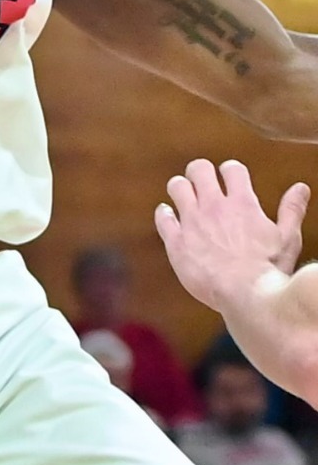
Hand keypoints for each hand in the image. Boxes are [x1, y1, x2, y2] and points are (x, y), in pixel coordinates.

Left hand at [156, 159, 310, 311]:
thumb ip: (291, 210)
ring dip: (180, 189)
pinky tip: (169, 216)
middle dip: (200, 173)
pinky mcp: (176, 240)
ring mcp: (192, 221)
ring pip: (177, 186)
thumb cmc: (269, 270)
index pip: (231, 169)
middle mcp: (214, 206)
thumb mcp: (287, 238)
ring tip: (186, 197)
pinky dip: (164, 214)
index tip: (230, 179)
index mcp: (242, 203)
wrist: (246, 295)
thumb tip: (301, 188)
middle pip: (198, 169)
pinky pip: (162, 217)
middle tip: (203, 183)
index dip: (231, 171)